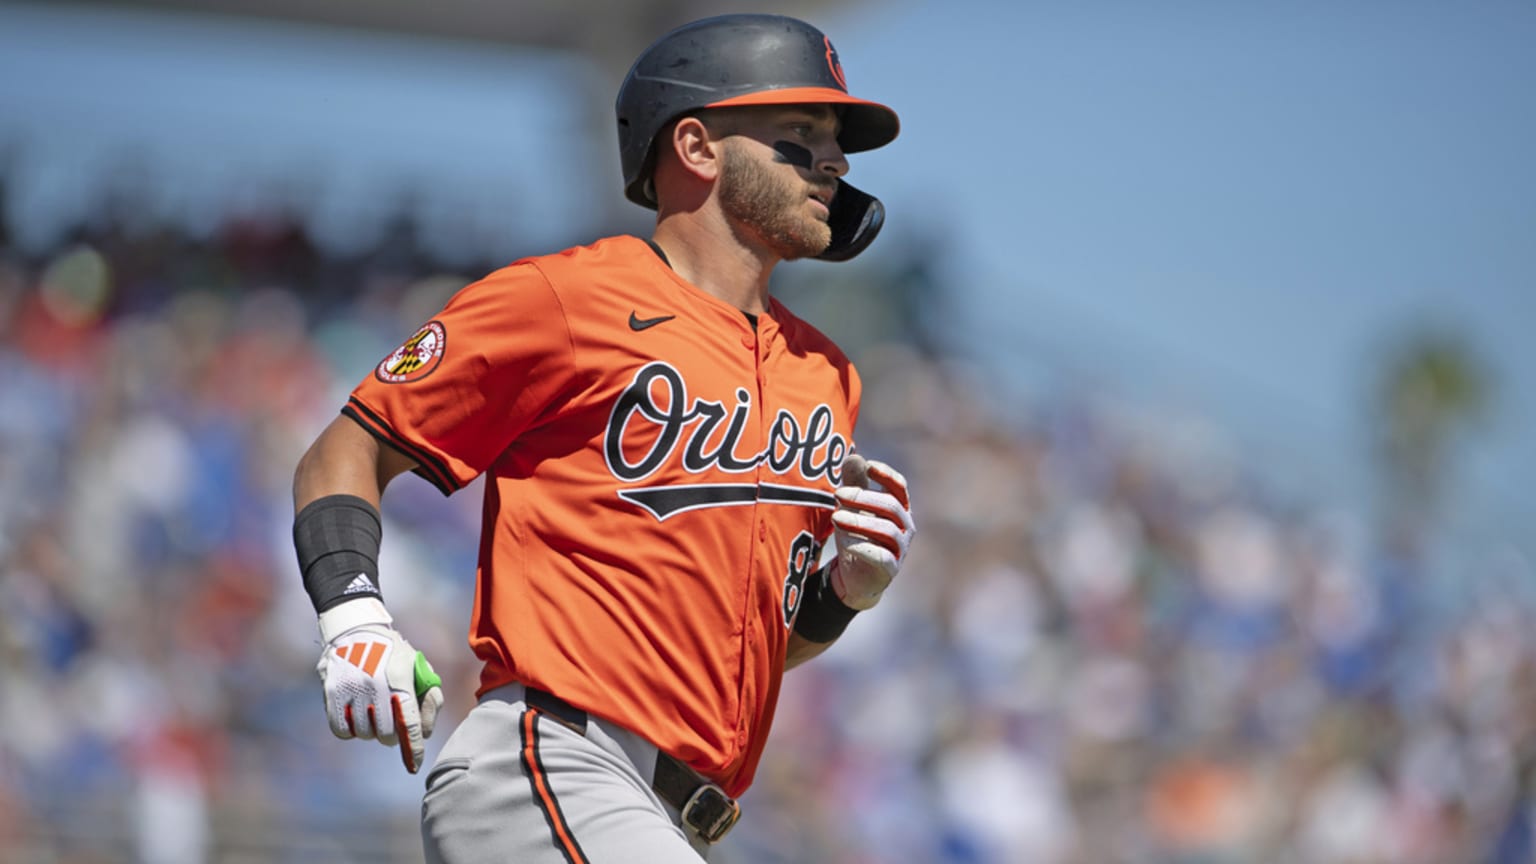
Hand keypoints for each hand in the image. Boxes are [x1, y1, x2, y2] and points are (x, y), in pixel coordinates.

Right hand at [316, 598, 444, 772]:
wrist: (356, 628)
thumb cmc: (394, 654)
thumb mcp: (419, 668)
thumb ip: (430, 698)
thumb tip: (424, 733)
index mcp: (400, 676)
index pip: (409, 722)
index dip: (412, 747)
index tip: (414, 765)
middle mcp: (375, 683)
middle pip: (386, 734)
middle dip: (393, 735)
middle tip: (392, 724)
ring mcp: (351, 687)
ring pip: (364, 734)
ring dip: (371, 731)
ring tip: (373, 713)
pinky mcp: (332, 691)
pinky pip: (341, 730)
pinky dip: (350, 731)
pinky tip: (357, 717)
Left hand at [829, 454, 914, 609]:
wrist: (856, 576)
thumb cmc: (857, 535)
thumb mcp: (853, 508)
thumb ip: (855, 483)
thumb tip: (853, 455)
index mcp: (899, 508)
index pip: (899, 487)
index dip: (886, 475)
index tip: (868, 466)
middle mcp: (905, 526)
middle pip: (890, 506)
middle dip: (863, 498)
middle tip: (838, 493)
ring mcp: (900, 549)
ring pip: (887, 531)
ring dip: (859, 521)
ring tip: (835, 517)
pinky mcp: (890, 569)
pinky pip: (882, 557)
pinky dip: (864, 549)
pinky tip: (847, 544)